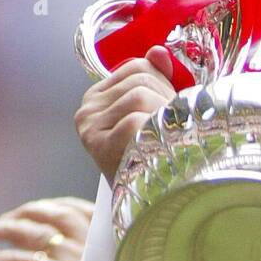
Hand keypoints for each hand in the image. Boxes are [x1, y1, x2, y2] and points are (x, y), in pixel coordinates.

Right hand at [74, 47, 174, 182]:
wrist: (147, 208)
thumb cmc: (151, 163)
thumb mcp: (154, 117)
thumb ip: (155, 81)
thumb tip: (159, 52)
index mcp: (98, 98)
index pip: (137, 67)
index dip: (163, 84)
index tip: (168, 112)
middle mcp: (87, 109)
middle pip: (140, 81)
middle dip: (167, 101)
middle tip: (174, 131)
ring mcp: (90, 127)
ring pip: (141, 97)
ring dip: (166, 117)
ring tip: (169, 142)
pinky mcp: (98, 145)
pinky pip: (136, 122)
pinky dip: (155, 134)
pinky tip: (159, 151)